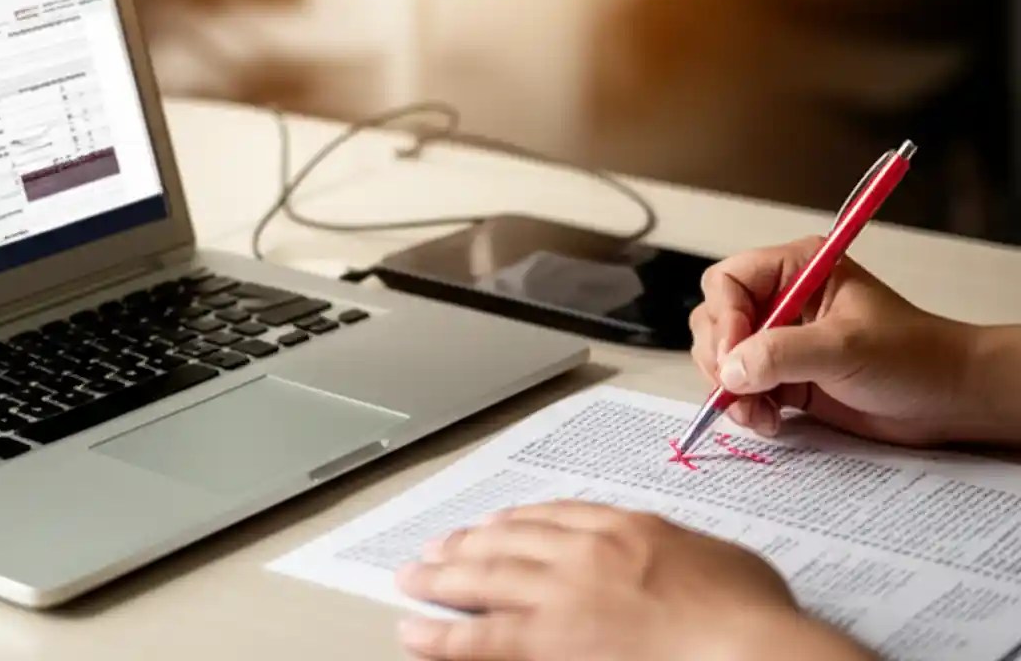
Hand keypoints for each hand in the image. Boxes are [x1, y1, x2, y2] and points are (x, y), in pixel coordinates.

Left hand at [396, 502, 873, 660]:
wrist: (748, 645)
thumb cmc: (749, 615)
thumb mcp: (721, 557)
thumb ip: (679, 550)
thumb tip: (675, 557)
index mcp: (625, 528)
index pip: (554, 515)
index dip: (516, 521)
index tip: (496, 525)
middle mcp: (583, 553)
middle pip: (508, 540)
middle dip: (466, 545)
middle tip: (437, 549)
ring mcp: (561, 595)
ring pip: (484, 578)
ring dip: (441, 578)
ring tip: (412, 579)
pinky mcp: (548, 641)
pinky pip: (479, 637)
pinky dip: (441, 634)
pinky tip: (416, 632)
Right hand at [689, 236, 994, 446]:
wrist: (946, 400)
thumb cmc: (912, 357)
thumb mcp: (844, 348)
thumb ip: (781, 354)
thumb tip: (730, 370)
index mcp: (797, 269)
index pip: (729, 282)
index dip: (724, 318)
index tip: (734, 358)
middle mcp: (781, 299)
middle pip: (716, 320)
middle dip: (722, 360)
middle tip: (740, 391)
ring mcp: (779, 339)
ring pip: (722, 358)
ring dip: (731, 390)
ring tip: (758, 413)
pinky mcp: (782, 376)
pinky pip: (740, 388)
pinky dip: (745, 407)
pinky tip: (769, 421)